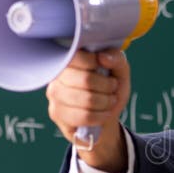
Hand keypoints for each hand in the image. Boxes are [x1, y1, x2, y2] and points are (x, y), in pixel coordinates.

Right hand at [46, 48, 130, 172]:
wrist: (106, 116)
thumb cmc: (110, 89)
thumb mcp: (120, 71)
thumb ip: (116, 58)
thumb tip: (103, 57)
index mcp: (70, 60)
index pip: (76, 56)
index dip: (94, 63)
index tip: (105, 69)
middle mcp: (57, 75)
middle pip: (86, 80)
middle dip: (107, 86)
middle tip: (113, 88)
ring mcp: (54, 94)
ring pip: (86, 99)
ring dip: (106, 102)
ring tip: (110, 101)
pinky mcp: (56, 113)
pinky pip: (83, 116)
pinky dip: (101, 116)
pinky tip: (105, 113)